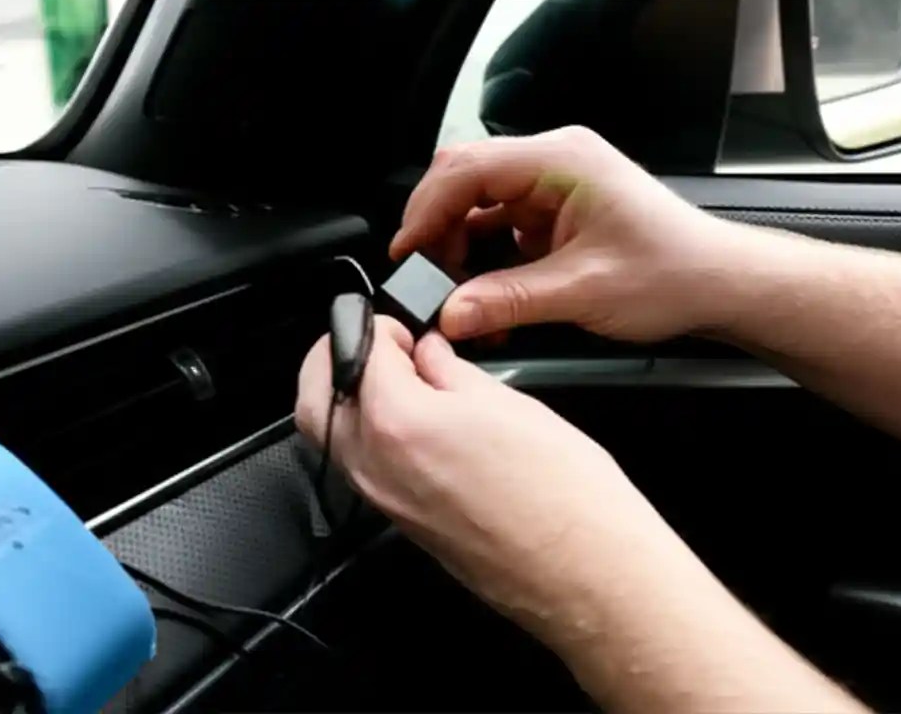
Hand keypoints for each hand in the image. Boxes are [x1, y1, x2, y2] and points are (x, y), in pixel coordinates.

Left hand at [295, 317, 657, 637]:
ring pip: (330, 435)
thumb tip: (429, 354)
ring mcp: (382, 500)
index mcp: (397, 422)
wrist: (584, 575)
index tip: (403, 325)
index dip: (380, 326)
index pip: (357, 350)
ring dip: (350, 398)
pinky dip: (370, 434)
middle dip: (336, 358)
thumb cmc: (563, 497)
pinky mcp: (399, 523)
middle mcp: (374, 466)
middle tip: (377, 344)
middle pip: (316, 396)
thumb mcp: (508, 403)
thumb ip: (451, 372)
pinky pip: (360, 467)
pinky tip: (415, 422)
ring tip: (399, 381)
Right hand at [392, 126, 752, 342]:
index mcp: (562, 162)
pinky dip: (481, 261)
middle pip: (464, 180)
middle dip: (436, 229)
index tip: (408, 253)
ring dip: (457, 249)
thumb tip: (451, 312)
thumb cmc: (674, 272)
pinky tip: (482, 297)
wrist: (718, 284)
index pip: (469, 168)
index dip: (427, 210)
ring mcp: (551, 187)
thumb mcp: (584, 292)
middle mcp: (553, 164)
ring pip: (476, 206)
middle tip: (424, 277)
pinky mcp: (552, 213)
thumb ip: (510, 300)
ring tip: (456, 295)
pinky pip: (497, 227)